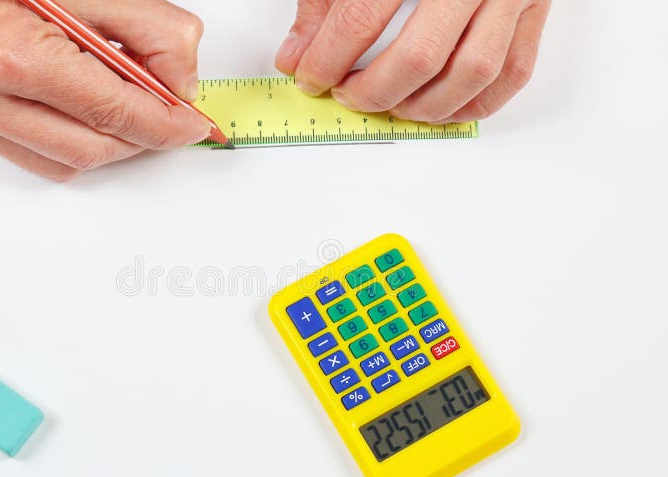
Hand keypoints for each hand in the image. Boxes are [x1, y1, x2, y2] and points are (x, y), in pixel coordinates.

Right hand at [0, 0, 209, 179]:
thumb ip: (154, 32)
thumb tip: (182, 86)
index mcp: (11, 55)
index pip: (111, 113)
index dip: (164, 125)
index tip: (193, 124)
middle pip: (93, 148)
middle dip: (142, 135)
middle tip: (168, 111)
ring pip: (70, 161)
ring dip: (112, 141)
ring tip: (124, 100)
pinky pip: (41, 158)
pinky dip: (78, 143)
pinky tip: (87, 110)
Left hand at [276, 0, 550, 122]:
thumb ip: (323, 0)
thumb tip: (298, 54)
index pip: (361, 16)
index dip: (327, 59)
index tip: (310, 77)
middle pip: (420, 55)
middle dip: (374, 91)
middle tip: (348, 94)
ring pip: (472, 73)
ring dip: (423, 106)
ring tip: (390, 105)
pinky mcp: (537, 6)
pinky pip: (512, 72)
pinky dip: (472, 104)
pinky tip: (437, 106)